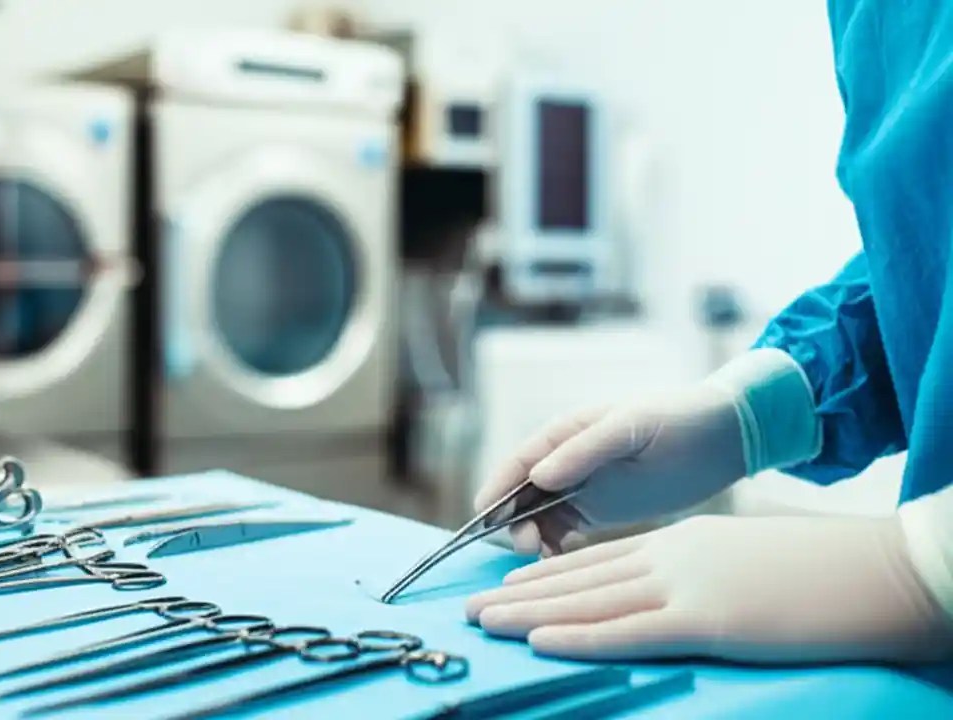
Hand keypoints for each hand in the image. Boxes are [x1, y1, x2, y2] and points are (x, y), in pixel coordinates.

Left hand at [465, 514, 952, 663]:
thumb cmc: (817, 571)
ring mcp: (686, 587)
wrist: (877, 567)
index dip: (549, 577)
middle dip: (522, 594)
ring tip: (484, 622)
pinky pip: (628, 630)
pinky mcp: (707, 619)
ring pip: (589, 602)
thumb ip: (698, 574)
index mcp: (681, 543)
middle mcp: (671, 558)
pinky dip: (578, 636)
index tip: (511, 587)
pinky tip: (539, 640)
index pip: (599, 561)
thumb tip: (671, 599)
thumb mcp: (742, 561)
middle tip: (475, 607)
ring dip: (529, 614)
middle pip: (580, 579)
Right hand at [476, 384, 745, 555]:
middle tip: (525, 546)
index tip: (484, 516)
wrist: (724, 437)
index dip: (497, 488)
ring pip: (536, 517)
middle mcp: (565, 461)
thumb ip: (583, 450)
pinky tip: (559, 559)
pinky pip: (561, 531)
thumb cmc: (677, 418)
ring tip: (541, 555)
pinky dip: (552, 547)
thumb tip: (537, 476)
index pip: (519, 462)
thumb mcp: (629, 426)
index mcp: (566, 434)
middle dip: (511, 520)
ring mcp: (579, 487)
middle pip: (520, 494)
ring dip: (530, 536)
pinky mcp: (598, 511)